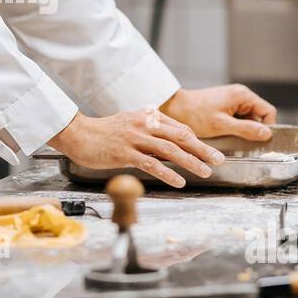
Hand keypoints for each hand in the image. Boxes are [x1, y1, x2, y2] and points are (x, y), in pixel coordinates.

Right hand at [47, 108, 223, 188]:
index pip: (179, 128)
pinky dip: (168, 173)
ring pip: (170, 150)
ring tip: (205, 171)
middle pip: (180, 137)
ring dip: (191, 161)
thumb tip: (165, 131)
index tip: (208, 151)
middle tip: (218, 160)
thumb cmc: (103, 131)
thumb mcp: (130, 121)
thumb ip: (148, 125)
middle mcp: (145, 124)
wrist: (79, 134)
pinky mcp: (125, 153)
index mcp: (148, 116)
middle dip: (202, 149)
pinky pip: (152, 164)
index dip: (196, 140)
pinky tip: (179, 181)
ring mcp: (135, 138)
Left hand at [159, 84, 276, 140]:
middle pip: (259, 116)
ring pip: (248, 119)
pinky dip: (234, 127)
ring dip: (242, 129)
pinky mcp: (225, 105)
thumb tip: (267, 134)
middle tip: (240, 141)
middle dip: (252, 130)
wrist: (175, 108)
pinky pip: (238, 118)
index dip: (267, 127)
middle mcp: (240, 95)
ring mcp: (233, 100)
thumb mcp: (223, 125)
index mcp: (243, 95)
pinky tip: (224, 132)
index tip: (258, 140)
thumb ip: (247, 129)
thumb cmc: (195, 114)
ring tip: (228, 135)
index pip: (268, 112)